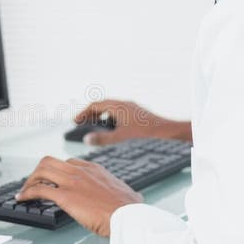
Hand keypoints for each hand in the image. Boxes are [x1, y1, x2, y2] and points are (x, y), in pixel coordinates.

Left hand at [16, 156, 142, 236]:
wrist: (128, 216)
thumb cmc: (130, 209)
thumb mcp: (129, 194)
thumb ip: (127, 193)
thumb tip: (136, 197)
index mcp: (95, 169)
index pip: (69, 163)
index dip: (56, 171)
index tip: (52, 180)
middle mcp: (81, 171)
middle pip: (50, 162)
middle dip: (38, 172)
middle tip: (33, 184)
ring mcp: (72, 181)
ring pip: (41, 171)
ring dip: (29, 181)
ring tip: (24, 191)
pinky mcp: (65, 196)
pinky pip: (39, 190)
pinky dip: (27, 193)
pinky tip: (22, 198)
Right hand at [74, 98, 191, 145]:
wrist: (168, 134)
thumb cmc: (146, 134)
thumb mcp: (120, 138)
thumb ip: (102, 139)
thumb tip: (87, 139)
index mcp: (118, 106)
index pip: (95, 105)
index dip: (83, 113)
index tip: (75, 121)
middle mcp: (125, 105)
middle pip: (103, 106)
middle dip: (91, 115)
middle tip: (81, 124)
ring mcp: (132, 110)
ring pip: (112, 111)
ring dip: (101, 118)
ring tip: (94, 129)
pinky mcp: (138, 116)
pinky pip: (120, 115)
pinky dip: (111, 122)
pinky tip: (112, 133)